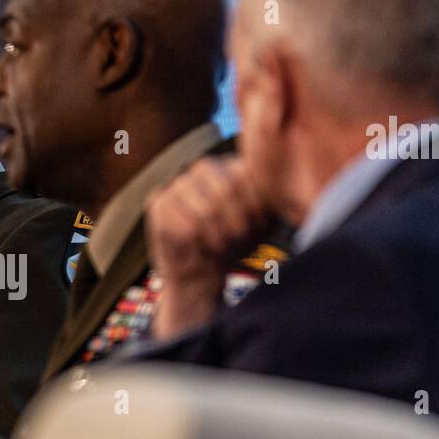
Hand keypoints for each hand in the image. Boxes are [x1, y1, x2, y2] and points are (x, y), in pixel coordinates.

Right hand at [145, 157, 268, 338]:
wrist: (201, 273)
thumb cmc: (234, 245)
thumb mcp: (262, 221)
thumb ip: (270, 200)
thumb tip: (281, 191)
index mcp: (232, 165)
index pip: (249, 176)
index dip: (255, 208)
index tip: (258, 229)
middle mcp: (203, 168)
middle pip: (228, 189)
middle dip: (237, 223)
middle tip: (238, 241)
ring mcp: (178, 183)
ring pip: (206, 209)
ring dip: (218, 236)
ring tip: (220, 246)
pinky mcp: (158, 204)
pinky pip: (185, 224)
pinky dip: (198, 243)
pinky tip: (199, 248)